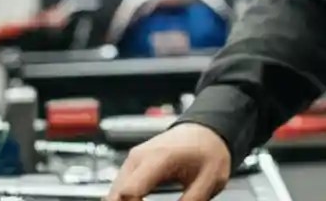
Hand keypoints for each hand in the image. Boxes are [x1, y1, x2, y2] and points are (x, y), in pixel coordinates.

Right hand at [106, 123, 231, 200]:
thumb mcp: (210, 181)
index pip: (129, 192)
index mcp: (158, 158)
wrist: (205, 132)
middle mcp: (139, 158)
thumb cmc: (208, 150)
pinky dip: (127, 200)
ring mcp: (133, 160)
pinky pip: (120, 189)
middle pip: (116, 195)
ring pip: (115, 193)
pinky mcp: (132, 166)